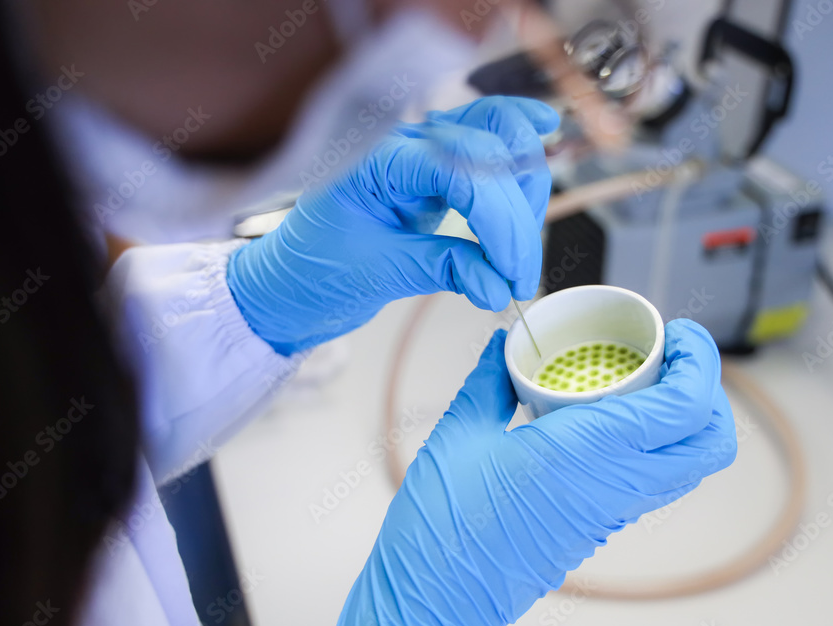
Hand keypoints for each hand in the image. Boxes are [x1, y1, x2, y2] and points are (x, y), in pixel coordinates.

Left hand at [226, 96, 559, 354]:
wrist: (288, 282)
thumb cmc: (313, 270)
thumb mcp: (378, 273)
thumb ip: (443, 269)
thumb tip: (498, 284)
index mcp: (376, 159)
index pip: (460, 169)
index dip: (499, 220)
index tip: (511, 272)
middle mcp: (401, 142)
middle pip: (488, 145)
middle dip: (517, 214)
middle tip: (518, 275)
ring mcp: (420, 150)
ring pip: (495, 134)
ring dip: (525, 187)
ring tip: (518, 255)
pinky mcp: (434, 170)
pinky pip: (485, 147)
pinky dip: (515, 151)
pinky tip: (543, 139)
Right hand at [328, 319, 736, 625]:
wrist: (437, 598)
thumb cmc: (443, 524)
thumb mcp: (460, 433)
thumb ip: (488, 381)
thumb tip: (502, 346)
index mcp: (585, 450)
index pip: (686, 407)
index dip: (701, 361)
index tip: (678, 333)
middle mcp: (615, 484)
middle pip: (713, 444)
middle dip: (710, 391)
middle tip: (674, 358)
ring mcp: (613, 511)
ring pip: (692, 467)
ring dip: (689, 421)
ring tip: (647, 385)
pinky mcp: (601, 527)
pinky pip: (658, 483)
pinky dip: (661, 446)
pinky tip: (614, 422)